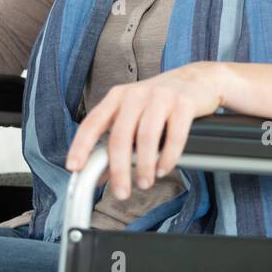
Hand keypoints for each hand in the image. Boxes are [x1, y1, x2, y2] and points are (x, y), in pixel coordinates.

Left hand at [65, 62, 225, 201]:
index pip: (92, 122)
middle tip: (122, 192)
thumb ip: (116, 142)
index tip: (75, 168)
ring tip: (144, 183)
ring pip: (146, 137)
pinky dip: (168, 157)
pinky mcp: (184, 103)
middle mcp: (136, 94)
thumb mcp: (133, 115)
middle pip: (120, 136)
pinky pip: (174, 136)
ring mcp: (161, 97)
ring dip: (144, 166)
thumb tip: (98, 175)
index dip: (80, 146)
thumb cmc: (160, 101)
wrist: (196, 79)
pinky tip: (164, 168)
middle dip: (119, 170)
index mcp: (118, 97)